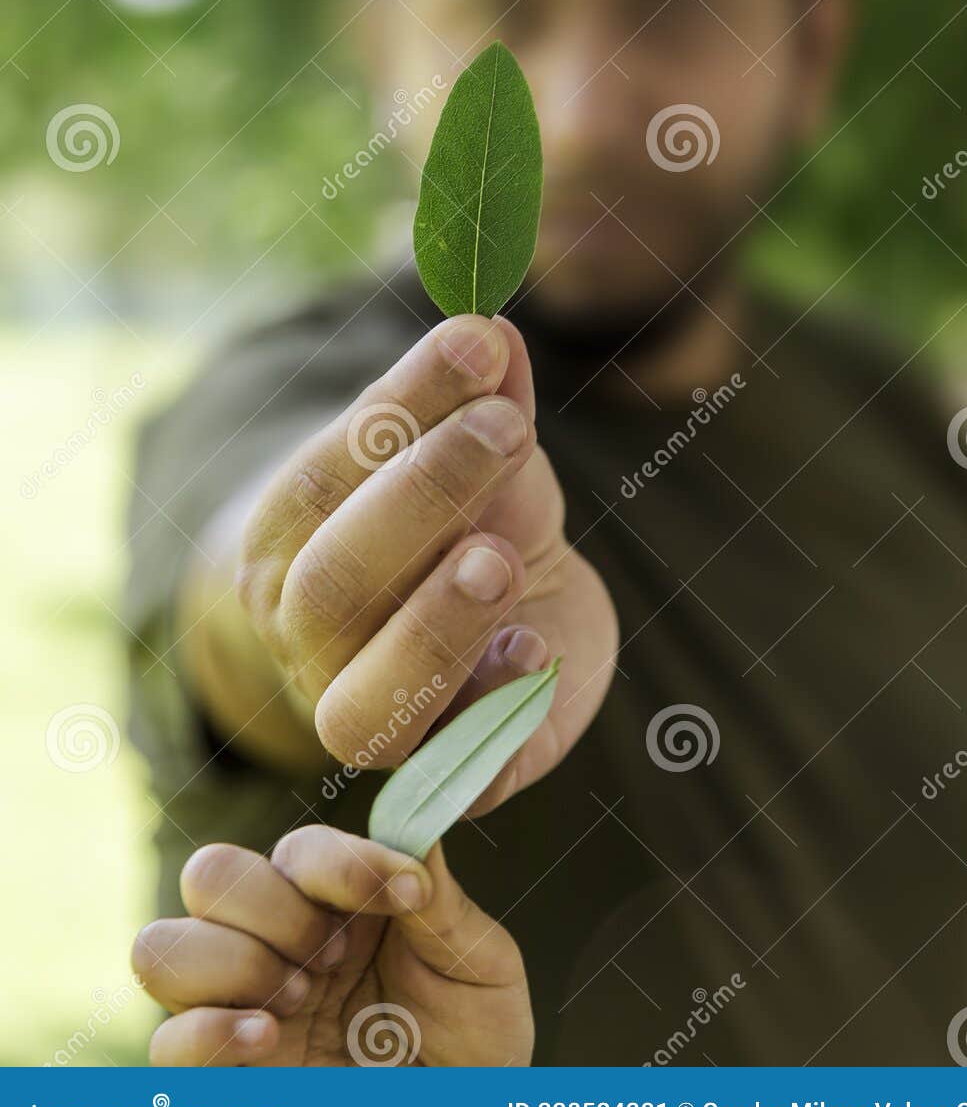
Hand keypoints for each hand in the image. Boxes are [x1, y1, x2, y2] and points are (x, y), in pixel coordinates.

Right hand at [134, 828, 531, 1065]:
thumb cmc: (473, 1044)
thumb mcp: (480, 965)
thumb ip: (442, 899)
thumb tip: (421, 821)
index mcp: (334, 901)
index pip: (300, 848)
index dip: (345, 862)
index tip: (408, 895)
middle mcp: (274, 941)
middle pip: (210, 873)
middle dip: (275, 909)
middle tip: (339, 957)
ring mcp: (241, 1006)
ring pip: (163, 946)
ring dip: (237, 964)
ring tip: (304, 999)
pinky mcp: (223, 1076)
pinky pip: (165, 1043)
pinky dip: (209, 1033)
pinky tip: (270, 1039)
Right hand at [236, 313, 616, 810]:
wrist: (503, 619)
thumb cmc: (467, 516)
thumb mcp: (479, 449)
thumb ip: (484, 399)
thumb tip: (493, 330)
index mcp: (288, 546)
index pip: (323, 476)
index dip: (399, 410)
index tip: (478, 344)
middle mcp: (310, 642)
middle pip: (332, 586)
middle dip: (420, 500)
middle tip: (507, 429)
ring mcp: (369, 719)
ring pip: (368, 706)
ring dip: (436, 627)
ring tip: (502, 558)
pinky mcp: (450, 776)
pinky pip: (458, 773)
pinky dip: (496, 716)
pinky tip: (537, 649)